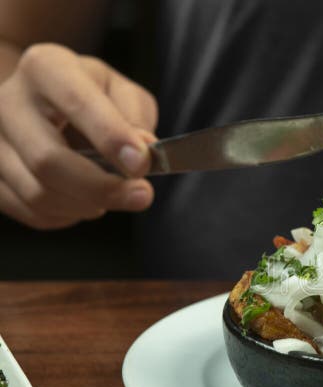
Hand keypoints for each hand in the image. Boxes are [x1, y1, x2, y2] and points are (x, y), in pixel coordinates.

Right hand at [0, 43, 157, 229]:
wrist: (45, 105)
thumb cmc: (91, 96)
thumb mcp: (121, 91)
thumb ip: (135, 116)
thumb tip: (143, 149)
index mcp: (46, 68)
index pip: (76, 103)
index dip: (111, 137)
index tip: (142, 164)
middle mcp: (8, 102)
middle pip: (48, 159)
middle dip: (102, 187)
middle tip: (142, 196)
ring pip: (39, 193)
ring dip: (88, 205)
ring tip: (114, 195)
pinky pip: (32, 212)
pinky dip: (69, 215)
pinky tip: (85, 201)